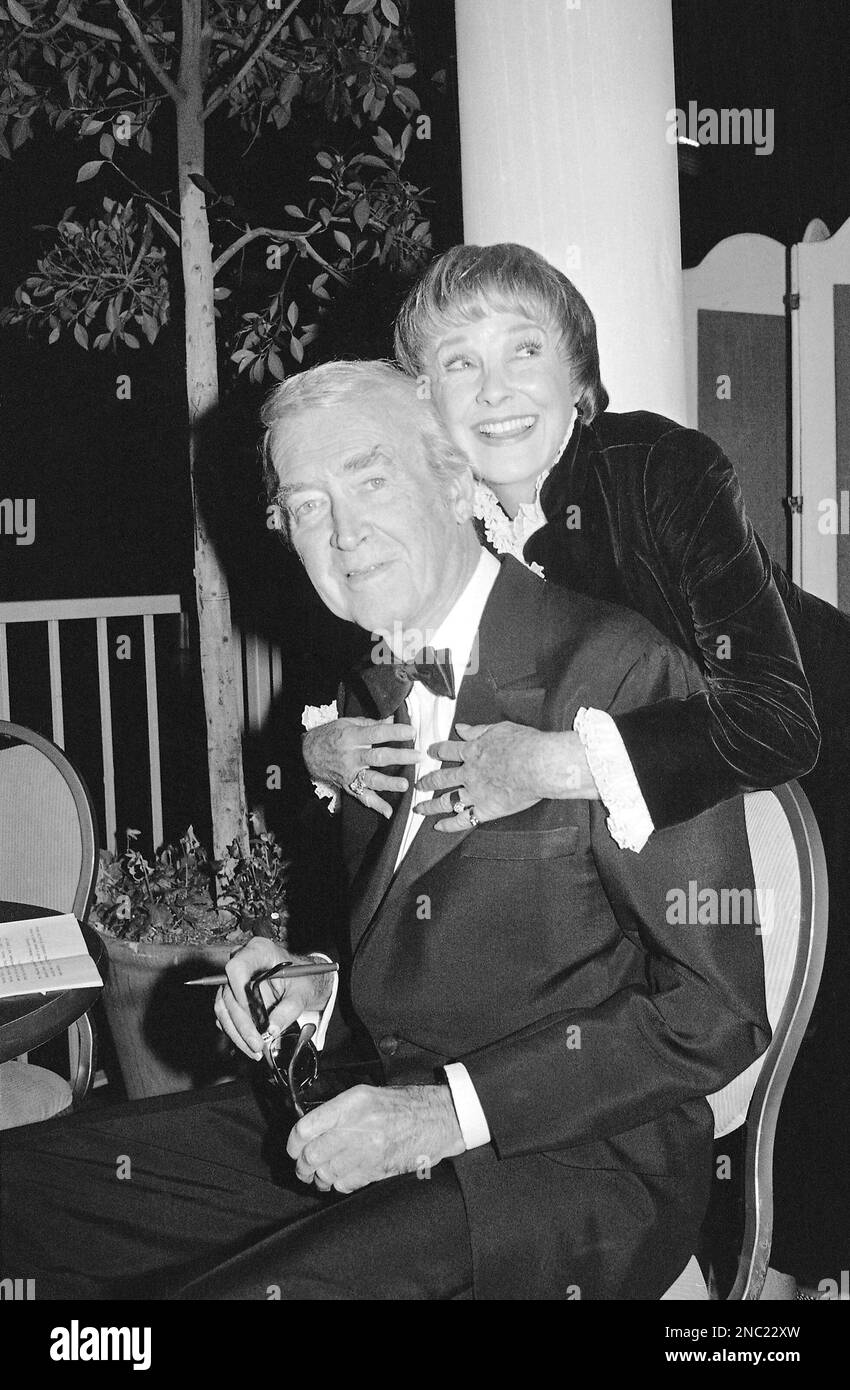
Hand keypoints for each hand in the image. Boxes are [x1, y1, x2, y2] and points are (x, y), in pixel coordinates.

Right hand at [214, 937, 333, 1060]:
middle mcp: (241, 962)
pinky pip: (226, 1016)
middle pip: (229, 993)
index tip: (254, 1015)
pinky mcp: (232, 996)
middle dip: (242, 1023)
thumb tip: (271, 1030)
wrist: (303, 981)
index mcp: (259, 951)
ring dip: (237, 1033)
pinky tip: (250, 1044)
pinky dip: (236, 1033)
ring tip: (255, 1050)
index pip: (237, 968)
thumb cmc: (304, 980)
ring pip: (223, 1008)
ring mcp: (234, 979)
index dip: (240, 992)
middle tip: (257, 1044)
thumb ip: (289, 1009)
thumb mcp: (302, 992)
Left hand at [287, 1084, 464, 1192]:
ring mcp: (368, 1150)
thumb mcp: (366, 1095)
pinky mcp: (377, 1169)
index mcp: (352, 1103)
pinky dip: (338, 1185)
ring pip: (327, 1173)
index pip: (307, 1127)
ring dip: (318, 1178)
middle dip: (302, 1165)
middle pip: (313, 1155)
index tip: (293, 1148)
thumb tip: (312, 1128)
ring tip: (318, 1176)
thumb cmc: (403, 1105)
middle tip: (302, 1167)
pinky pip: (346, 1184)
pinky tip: (339, 1179)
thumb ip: (338, 1110)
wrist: (437, 1119)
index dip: (293, 1142)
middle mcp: (358, 1127)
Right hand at [303, 717, 422, 818]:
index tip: (412, 731)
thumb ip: (371, 723)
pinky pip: (363, 797)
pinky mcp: (348, 786)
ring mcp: (349, 774)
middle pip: (377, 757)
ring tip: (404, 785)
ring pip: (371, 780)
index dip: (394, 732)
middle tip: (418, 757)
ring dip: (388, 784)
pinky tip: (388, 812)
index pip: (376, 733)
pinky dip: (376, 805)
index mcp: (351, 737)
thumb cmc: (330, 735)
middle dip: (399, 757)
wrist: (307, 754)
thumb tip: (393, 720)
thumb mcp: (347, 723)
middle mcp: (351, 757)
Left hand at [415, 723, 597, 830]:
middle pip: (440, 778)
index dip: (436, 751)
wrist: (538, 764)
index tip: (430, 752)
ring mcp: (475, 793)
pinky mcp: (486, 810)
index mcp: (472, 751)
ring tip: (419, 809)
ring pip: (445, 801)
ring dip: (430, 806)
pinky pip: (463, 819)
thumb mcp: (500, 729)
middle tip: (417, 784)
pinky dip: (449, 825)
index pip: (447, 750)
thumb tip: (461, 728)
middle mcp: (469, 773)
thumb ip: (478, 730)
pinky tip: (439, 827)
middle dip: (426, 782)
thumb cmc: (525, 744)